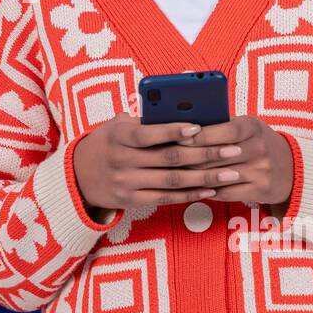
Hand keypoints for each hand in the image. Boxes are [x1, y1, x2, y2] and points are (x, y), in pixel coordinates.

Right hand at [72, 113, 293, 214]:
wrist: (79, 175)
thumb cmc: (109, 142)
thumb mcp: (117, 125)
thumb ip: (146, 121)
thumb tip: (185, 111)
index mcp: (119, 136)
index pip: (148, 133)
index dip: (173, 130)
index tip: (199, 127)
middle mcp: (122, 161)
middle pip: (169, 158)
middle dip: (205, 154)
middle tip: (232, 150)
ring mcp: (127, 183)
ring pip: (173, 181)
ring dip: (206, 177)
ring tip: (231, 172)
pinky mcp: (132, 201)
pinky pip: (166, 198)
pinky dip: (190, 194)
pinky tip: (210, 189)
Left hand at [175, 115, 294, 208]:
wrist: (293, 168)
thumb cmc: (258, 142)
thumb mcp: (246, 126)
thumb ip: (221, 124)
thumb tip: (185, 122)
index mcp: (253, 127)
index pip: (225, 130)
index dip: (200, 135)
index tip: (178, 137)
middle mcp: (260, 148)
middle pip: (217, 155)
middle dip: (189, 157)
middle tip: (166, 158)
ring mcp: (261, 171)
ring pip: (219, 175)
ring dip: (194, 176)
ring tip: (173, 174)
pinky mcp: (260, 191)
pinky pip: (226, 193)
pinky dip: (207, 191)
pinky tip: (193, 188)